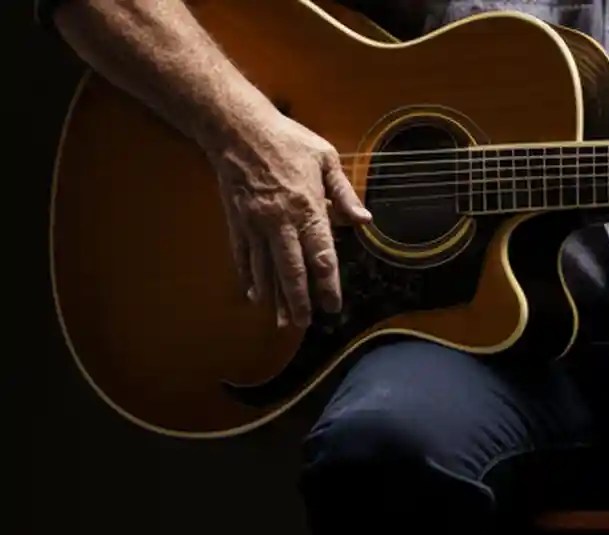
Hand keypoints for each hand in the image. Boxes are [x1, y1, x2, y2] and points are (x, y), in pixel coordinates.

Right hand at [208, 112, 371, 327]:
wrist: (236, 128)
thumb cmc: (286, 139)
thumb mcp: (325, 158)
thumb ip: (345, 193)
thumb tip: (366, 221)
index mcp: (307, 208)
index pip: (321, 256)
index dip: (327, 284)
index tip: (333, 305)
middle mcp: (280, 223)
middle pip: (291, 271)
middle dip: (299, 301)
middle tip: (305, 324)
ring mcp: (255, 225)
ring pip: (265, 269)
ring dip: (274, 298)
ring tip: (281, 321)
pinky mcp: (236, 222)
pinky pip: (243, 257)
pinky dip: (248, 278)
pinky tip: (254, 295)